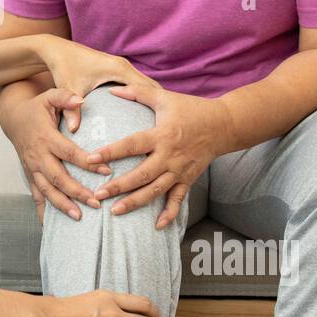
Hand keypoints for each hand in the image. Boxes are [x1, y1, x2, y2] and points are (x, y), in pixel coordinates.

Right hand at [0, 86, 112, 222]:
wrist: (13, 119)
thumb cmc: (37, 108)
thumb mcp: (49, 96)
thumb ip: (65, 97)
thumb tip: (81, 100)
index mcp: (46, 137)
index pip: (69, 153)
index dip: (87, 163)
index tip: (106, 171)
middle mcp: (37, 155)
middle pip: (58, 177)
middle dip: (77, 191)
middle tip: (96, 202)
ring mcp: (32, 168)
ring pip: (46, 190)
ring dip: (62, 205)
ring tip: (79, 217)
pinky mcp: (29, 176)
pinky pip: (35, 196)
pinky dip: (42, 211)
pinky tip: (50, 227)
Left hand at [37, 36, 159, 132]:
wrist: (56, 49)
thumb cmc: (64, 66)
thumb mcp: (70, 87)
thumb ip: (72, 109)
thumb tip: (74, 131)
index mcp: (118, 69)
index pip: (145, 88)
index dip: (157, 104)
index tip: (167, 123)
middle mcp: (124, 66)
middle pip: (150, 87)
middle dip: (160, 105)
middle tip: (169, 128)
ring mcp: (122, 67)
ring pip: (144, 86)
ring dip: (152, 102)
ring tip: (161, 125)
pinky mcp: (117, 71)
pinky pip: (135, 86)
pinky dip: (141, 99)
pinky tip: (143, 117)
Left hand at [86, 82, 234, 229]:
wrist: (224, 125)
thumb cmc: (191, 108)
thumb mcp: (163, 97)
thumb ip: (136, 92)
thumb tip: (111, 89)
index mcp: (161, 135)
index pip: (132, 145)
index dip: (111, 152)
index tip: (92, 159)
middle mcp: (169, 155)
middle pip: (141, 174)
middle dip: (119, 186)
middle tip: (98, 195)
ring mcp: (179, 170)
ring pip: (155, 191)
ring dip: (136, 202)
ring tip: (115, 212)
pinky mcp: (188, 179)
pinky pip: (178, 199)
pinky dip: (170, 214)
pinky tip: (157, 226)